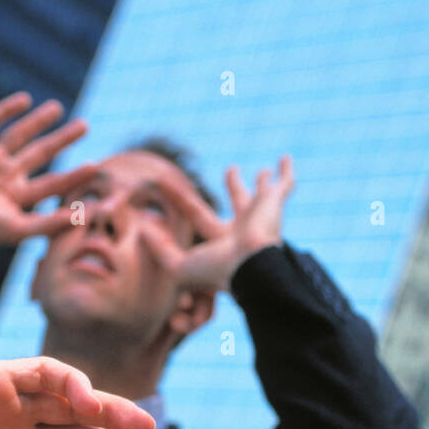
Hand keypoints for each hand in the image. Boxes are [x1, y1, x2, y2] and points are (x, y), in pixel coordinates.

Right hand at [0, 93, 97, 256]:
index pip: (52, 182)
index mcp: (18, 197)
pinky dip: (8, 110)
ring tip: (58, 108)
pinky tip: (25, 100)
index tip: (95, 165)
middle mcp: (7, 175)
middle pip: (41, 153)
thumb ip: (51, 223)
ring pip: (20, 134)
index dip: (73, 175)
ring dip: (39, 120)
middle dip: (62, 140)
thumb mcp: (18, 229)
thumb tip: (84, 216)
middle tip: (85, 125)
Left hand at [140, 156, 294, 293]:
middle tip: (231, 169)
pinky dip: (286, 172)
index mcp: (223, 242)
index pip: (200, 216)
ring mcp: (262, 216)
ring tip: (261, 171)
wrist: (251, 267)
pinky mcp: (275, 203)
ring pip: (262, 194)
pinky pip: (284, 184)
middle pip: (237, 201)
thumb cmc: (216, 270)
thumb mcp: (178, 266)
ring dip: (262, 182)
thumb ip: (159, 250)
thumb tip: (142, 231)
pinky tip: (285, 158)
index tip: (171, 186)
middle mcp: (245, 228)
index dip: (183, 201)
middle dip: (234, 186)